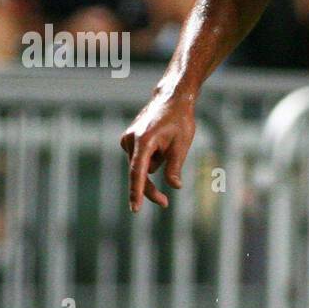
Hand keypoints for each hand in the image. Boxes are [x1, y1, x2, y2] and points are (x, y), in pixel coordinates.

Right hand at [120, 90, 195, 211]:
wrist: (171, 99)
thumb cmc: (179, 121)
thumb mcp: (181, 145)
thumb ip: (174, 167)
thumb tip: (174, 186)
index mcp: (143, 141)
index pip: (138, 172)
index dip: (137, 191)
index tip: (135, 208)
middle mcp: (130, 140)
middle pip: (138, 173)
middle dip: (150, 188)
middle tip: (165, 203)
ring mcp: (127, 139)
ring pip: (141, 166)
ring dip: (156, 164)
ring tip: (169, 143)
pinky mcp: (129, 140)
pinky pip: (141, 158)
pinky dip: (152, 157)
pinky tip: (162, 142)